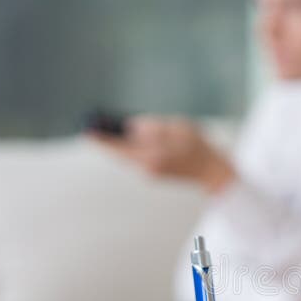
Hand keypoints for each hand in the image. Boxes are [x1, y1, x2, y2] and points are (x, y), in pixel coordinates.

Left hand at [90, 115, 235, 191]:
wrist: (212, 171)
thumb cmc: (198, 146)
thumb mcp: (178, 127)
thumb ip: (154, 127)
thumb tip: (132, 127)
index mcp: (153, 156)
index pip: (121, 147)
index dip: (103, 139)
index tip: (87, 131)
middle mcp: (148, 167)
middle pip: (121, 152)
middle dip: (110, 140)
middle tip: (94, 129)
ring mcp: (150, 172)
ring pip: (128, 155)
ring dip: (123, 144)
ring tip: (116, 132)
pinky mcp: (154, 173)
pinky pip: (137, 158)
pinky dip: (133, 149)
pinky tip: (135, 140)